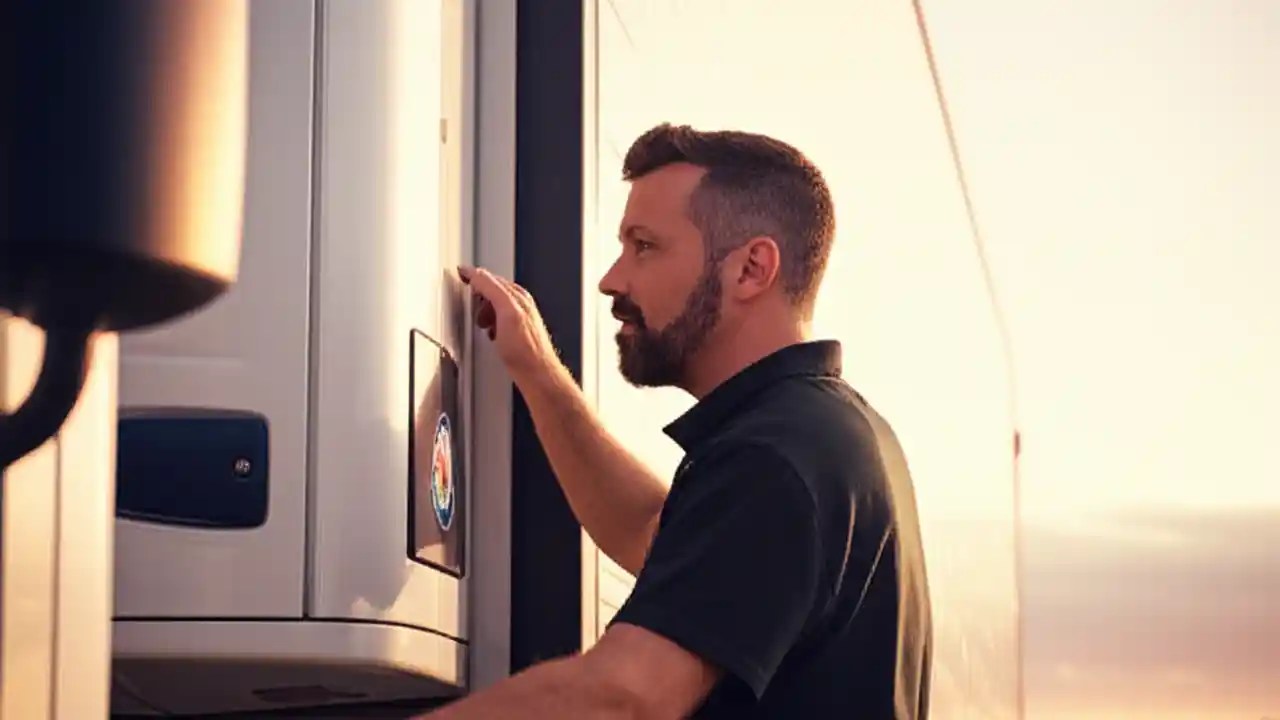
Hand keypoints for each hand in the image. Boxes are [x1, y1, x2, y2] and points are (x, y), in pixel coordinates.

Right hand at [458, 265, 562, 385]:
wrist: (536, 373)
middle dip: (478, 295)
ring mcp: (519, 319)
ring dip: (484, 311)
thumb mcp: (506, 311)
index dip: (474, 275)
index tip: (461, 272)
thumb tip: (478, 275)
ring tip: (481, 322)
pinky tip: (490, 333)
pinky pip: (497, 320)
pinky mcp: (517, 333)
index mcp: (518, 296)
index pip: (491, 278)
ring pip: (494, 306)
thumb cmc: (524, 349)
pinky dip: (489, 324)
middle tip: (469, 302)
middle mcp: (520, 305)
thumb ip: (493, 290)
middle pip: (493, 290)